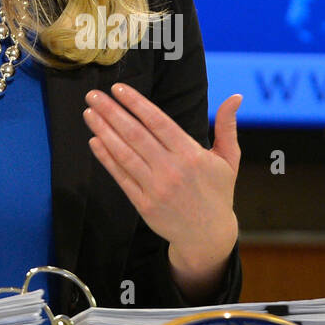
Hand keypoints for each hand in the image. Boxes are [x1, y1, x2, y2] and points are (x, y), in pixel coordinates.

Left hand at [83, 83, 240, 288]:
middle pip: (136, 135)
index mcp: (191, 155)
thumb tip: (236, 97)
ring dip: (103, 131)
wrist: (208, 236)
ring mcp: (156, 188)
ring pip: (124, 154)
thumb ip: (227, 126)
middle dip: (112, 112)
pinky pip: (121, 177)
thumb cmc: (218, 193)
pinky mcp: (144, 204)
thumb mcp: (229, 159)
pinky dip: (106, 158)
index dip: (136, 104)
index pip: (158, 122)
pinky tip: (95, 141)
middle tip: (93, 95)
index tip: (118, 89)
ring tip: (89, 113)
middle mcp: (172, 170)